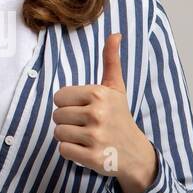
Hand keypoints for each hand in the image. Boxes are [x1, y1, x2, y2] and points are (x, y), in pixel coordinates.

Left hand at [51, 32, 158, 192]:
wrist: (135, 153)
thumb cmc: (120, 117)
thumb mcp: (116, 88)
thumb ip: (111, 61)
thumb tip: (115, 34)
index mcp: (99, 94)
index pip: (59, 96)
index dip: (69, 104)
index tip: (85, 109)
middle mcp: (97, 114)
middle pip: (56, 115)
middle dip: (68, 121)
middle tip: (86, 125)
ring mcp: (95, 137)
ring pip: (58, 133)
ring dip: (69, 137)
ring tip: (86, 137)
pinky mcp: (93, 158)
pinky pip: (63, 150)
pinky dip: (71, 152)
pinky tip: (86, 149)